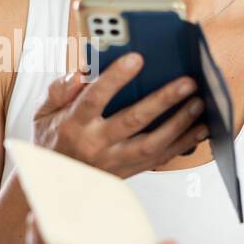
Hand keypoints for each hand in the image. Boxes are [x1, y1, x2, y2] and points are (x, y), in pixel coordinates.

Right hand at [32, 53, 207, 177]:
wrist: (54, 185)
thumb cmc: (51, 142)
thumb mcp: (43, 113)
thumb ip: (59, 90)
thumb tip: (82, 72)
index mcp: (73, 125)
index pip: (94, 97)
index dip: (115, 77)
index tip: (136, 58)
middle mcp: (95, 145)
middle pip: (132, 120)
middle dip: (163, 100)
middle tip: (187, 82)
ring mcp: (114, 162)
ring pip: (152, 144)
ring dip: (179, 124)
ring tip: (199, 104)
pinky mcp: (128, 172)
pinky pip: (160, 159)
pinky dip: (183, 144)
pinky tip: (200, 128)